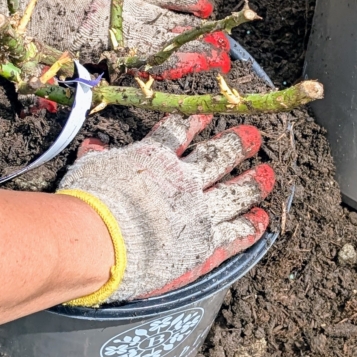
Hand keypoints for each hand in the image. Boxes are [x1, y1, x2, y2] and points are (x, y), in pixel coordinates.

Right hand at [55, 114, 274, 305]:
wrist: (102, 238)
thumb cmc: (87, 202)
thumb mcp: (87, 170)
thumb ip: (95, 157)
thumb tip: (91, 147)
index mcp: (154, 157)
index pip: (179, 130)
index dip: (194, 120)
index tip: (208, 113)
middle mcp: (183, 179)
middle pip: (218, 155)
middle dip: (237, 143)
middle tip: (253, 136)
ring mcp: (199, 210)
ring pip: (235, 191)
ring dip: (254, 182)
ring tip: (269, 174)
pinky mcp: (206, 244)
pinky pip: (234, 233)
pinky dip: (249, 226)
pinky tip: (260, 221)